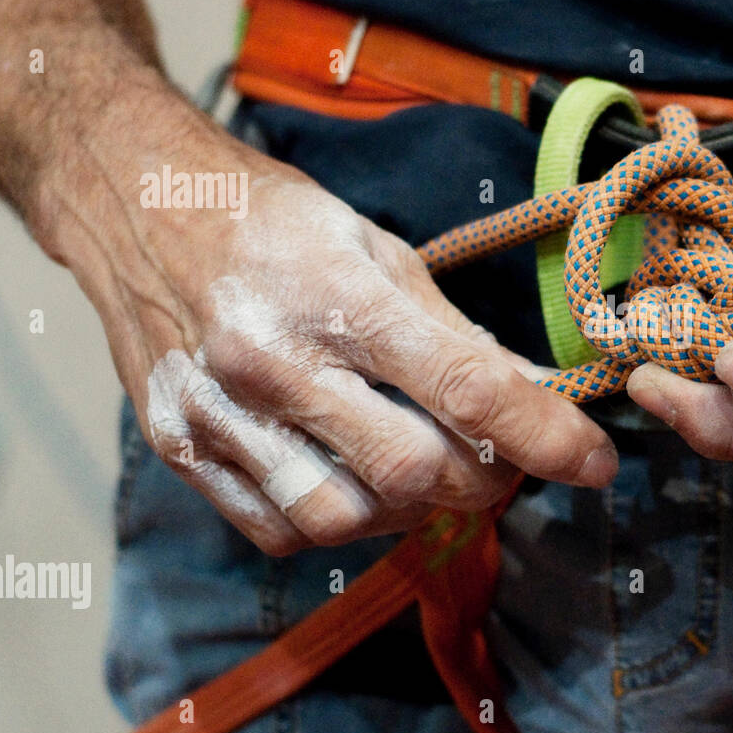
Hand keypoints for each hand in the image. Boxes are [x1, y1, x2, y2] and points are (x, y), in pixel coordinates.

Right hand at [58, 142, 615, 555]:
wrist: (137, 202)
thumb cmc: (271, 218)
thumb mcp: (380, 250)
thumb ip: (457, 333)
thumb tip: (536, 394)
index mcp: (334, 294)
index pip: (466, 386)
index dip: (545, 434)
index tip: (595, 460)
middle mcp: (270, 363)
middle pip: (412, 471)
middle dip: (483, 478)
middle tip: (501, 457)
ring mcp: (217, 414)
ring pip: (347, 518)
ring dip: (412, 509)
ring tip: (425, 467)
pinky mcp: (180, 450)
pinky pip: (280, 530)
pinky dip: (341, 519)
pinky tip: (356, 479)